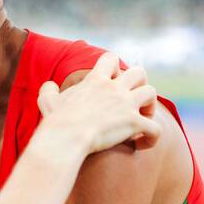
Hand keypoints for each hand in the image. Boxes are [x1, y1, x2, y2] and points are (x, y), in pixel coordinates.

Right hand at [34, 52, 159, 155]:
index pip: (111, 59)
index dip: (115, 69)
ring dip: (149, 108)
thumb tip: (49, 85)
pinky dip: (152, 137)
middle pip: (139, 72)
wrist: (65, 138)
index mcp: (95, 80)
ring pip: (151, 93)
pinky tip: (141, 145)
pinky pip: (155, 128)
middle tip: (131, 103)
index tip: (111, 85)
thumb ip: (48, 90)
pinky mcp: (134, 123)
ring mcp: (126, 105)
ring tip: (140, 121)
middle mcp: (114, 88)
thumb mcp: (47, 101)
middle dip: (140, 85)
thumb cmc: (56, 121)